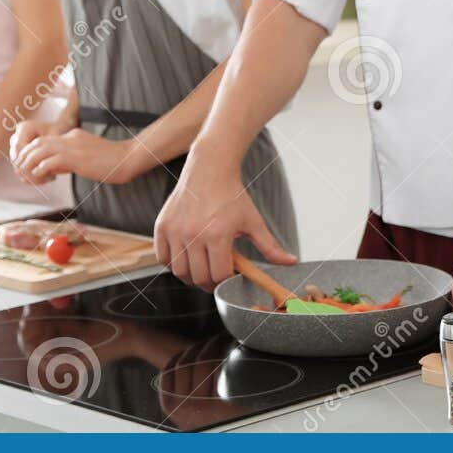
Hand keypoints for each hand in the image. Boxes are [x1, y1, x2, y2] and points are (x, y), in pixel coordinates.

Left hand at [12, 125, 146, 185]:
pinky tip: (44, 179)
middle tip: (22, 173)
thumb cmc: (112, 162)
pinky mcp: (76, 157)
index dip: (32, 154)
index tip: (29, 168)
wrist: (128, 159)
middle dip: (25, 158)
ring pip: (39, 151)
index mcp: (72, 136)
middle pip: (37, 143)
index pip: (44, 140)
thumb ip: (69, 160)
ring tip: (29, 178)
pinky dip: (42, 171)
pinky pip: (50, 162)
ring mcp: (73, 146)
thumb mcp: (86, 158)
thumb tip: (53, 169)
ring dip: (30, 165)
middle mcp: (69, 137)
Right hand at [154, 150, 295, 287]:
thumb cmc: (232, 195)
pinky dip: (173, 263)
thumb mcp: (253, 221)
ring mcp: (175, 231)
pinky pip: (163, 258)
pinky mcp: (162, 226)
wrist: (209, 170)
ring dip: (191, 275)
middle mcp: (193, 234)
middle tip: (216, 275)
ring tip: (202, 267)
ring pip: (179, 271)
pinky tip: (187, 256)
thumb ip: (270, 246)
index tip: (230, 276)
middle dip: (209, 282)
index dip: (226, 281)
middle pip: (198, 277)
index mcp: (218, 234)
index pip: (218, 275)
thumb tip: (290, 262)